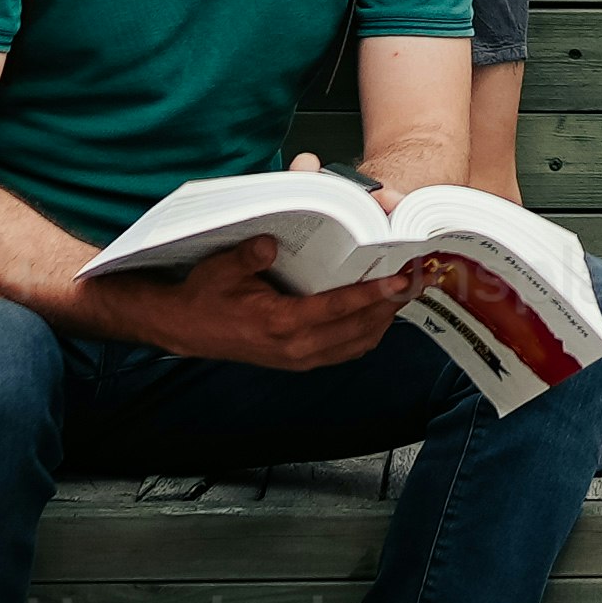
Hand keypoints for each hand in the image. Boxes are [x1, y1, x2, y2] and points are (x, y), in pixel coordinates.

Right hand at [83, 235, 417, 370]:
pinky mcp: (298, 362)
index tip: (399, 278)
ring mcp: (298, 359)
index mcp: (280, 323)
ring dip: (383, 320)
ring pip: (357, 344)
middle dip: (391, 305)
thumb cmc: (205, 295)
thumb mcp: (221, 267)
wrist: (184, 328)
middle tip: (417, 279)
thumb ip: (249, 256)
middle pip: (358, 329)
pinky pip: (344, 351)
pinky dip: (367, 333)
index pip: (338, 309)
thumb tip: (271, 240)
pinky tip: (377, 314)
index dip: (373, 294)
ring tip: (404, 294)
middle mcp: (295, 347)